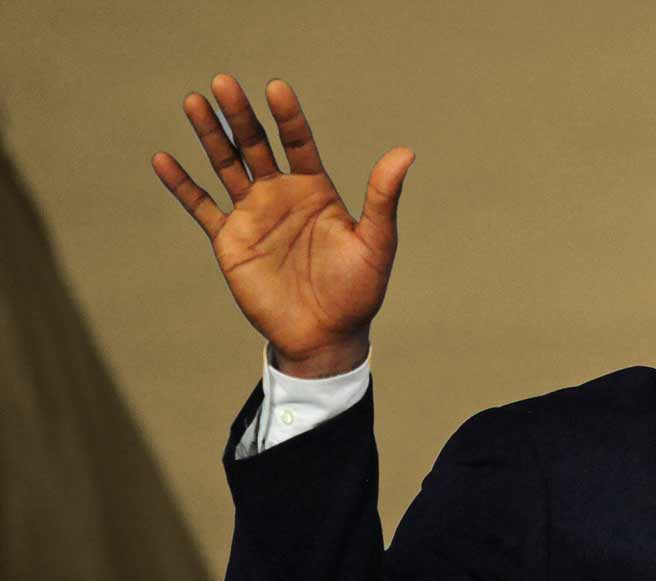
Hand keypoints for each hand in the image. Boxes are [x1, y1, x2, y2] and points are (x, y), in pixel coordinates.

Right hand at [151, 74, 414, 376]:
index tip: (276, 88)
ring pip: (226, 165)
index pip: (298, 142)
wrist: (325, 335)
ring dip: (210, 135)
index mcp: (315, 189)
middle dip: (240, 115)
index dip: (288, 116)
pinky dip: (182, 185)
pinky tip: (163, 158)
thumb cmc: (357, 291)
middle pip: (255, 144)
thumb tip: (405, 153)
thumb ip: (382, 198)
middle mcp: (281, 195)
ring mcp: (253, 215)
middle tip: (223, 82)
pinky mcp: (230, 241)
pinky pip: (201, 207)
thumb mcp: (376, 242)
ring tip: (194, 101)